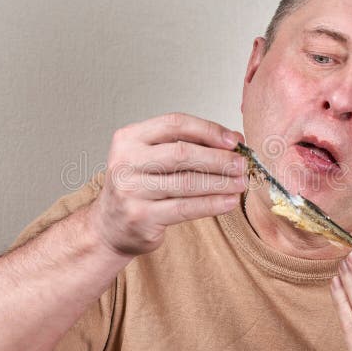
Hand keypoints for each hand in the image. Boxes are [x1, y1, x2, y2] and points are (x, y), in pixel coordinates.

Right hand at [88, 113, 247, 256]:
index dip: (208, 130)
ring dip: (220, 182)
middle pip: (183, 153)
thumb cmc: (139, 186)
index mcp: (129, 138)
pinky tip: (229, 201)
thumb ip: (187, 145)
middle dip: (218, 158)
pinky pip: (186, 208)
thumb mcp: (153, 158)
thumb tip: (234, 139)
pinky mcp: (142, 216)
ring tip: (241, 183)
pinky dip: (212, 204)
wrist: (110, 226)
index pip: (174, 124)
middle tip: (242, 163)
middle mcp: (126, 161)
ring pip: (187, 182)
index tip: (234, 140)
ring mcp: (132, 190)